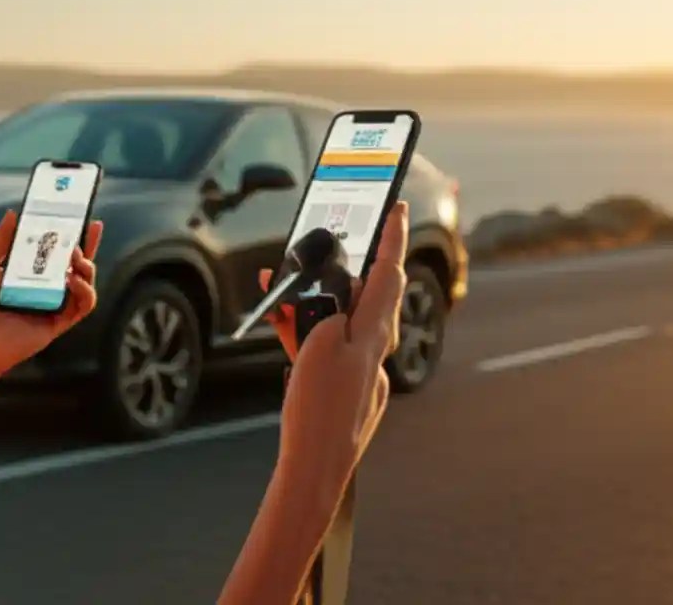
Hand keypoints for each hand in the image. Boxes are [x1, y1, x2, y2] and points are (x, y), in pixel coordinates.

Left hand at [0, 210, 103, 380]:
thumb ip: (0, 242)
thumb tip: (14, 213)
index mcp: (27, 272)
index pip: (53, 248)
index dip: (69, 232)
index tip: (79, 213)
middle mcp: (44, 288)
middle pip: (76, 263)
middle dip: (89, 244)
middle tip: (91, 226)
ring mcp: (54, 305)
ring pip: (85, 282)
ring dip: (87, 266)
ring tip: (75, 256)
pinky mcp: (59, 322)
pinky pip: (83, 305)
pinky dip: (84, 290)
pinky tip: (73, 279)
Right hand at [273, 202, 407, 473]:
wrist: (316, 465)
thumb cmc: (320, 407)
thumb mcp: (320, 343)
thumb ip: (328, 310)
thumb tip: (333, 299)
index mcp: (375, 332)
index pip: (388, 271)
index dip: (391, 235)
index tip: (395, 206)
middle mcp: (374, 348)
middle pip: (362, 294)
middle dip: (334, 271)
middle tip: (312, 252)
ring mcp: (359, 368)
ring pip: (338, 320)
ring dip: (309, 301)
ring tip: (276, 284)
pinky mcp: (341, 385)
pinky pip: (326, 347)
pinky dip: (305, 332)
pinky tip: (279, 322)